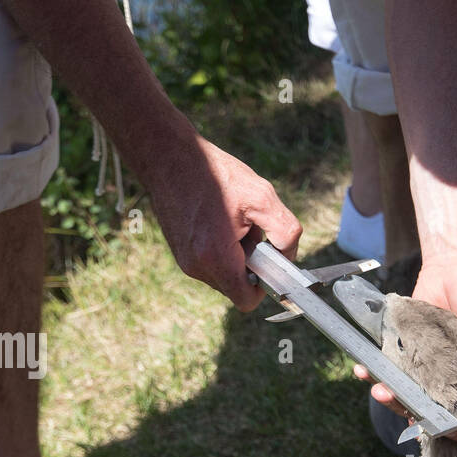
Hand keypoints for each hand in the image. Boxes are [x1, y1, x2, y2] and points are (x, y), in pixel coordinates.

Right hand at [147, 129, 301, 310]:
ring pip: (223, 277)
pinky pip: (209, 266)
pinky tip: (218, 223)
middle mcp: (197, 266)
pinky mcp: (180, 254)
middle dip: (248, 267)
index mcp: (216, 257)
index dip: (263, 287)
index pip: (246, 300)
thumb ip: (285, 231)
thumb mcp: (262, 196)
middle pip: (235, 289)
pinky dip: (219, 252)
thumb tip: (288, 255)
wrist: (168, 156)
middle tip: (248, 233)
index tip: (267, 263)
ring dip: (234, 259)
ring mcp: (185, 262)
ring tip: (232, 224)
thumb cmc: (216, 174)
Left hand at [354, 256, 456, 442]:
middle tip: (398, 401)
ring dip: (394, 398)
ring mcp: (440, 371)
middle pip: (444, 417)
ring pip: (416, 400)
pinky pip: (398, 374)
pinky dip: (380, 375)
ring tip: (378, 387)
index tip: (444, 428)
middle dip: (418, 416)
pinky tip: (367, 369)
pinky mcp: (416, 355)